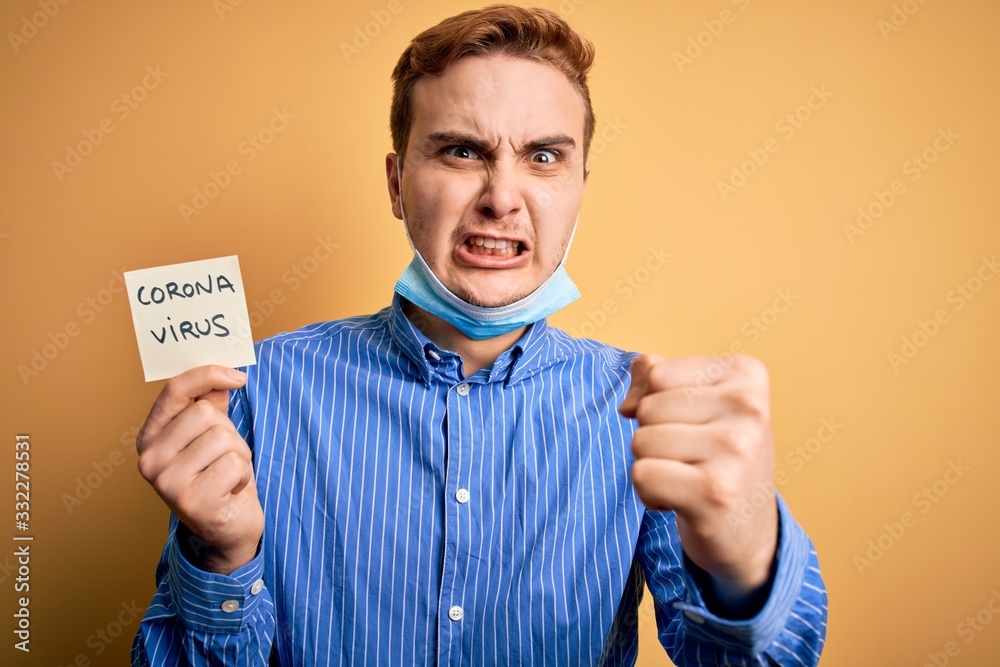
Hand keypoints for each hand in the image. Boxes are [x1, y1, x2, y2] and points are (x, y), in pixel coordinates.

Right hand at [136, 365, 262, 573]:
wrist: (228, 529)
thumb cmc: (220, 476)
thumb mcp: (212, 436)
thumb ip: (209, 404)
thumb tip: (222, 375)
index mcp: (149, 438)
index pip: (174, 390)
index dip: (208, 375)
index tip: (238, 377)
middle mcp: (150, 459)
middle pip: (204, 413)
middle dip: (230, 432)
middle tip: (226, 457)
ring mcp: (167, 482)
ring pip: (223, 438)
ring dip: (239, 455)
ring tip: (228, 475)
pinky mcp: (191, 501)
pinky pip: (234, 464)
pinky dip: (243, 475)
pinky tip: (230, 491)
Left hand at [619, 354, 777, 611]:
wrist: (748, 529)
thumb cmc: (715, 455)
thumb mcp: (694, 402)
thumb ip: (652, 377)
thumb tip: (628, 405)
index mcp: (746, 374)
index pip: (656, 373)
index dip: (657, 402)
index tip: (694, 425)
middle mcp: (748, 407)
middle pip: (647, 408)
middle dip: (654, 435)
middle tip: (692, 458)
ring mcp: (736, 449)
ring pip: (641, 441)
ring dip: (652, 465)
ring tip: (688, 478)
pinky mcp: (715, 491)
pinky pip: (642, 475)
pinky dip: (649, 492)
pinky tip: (682, 500)